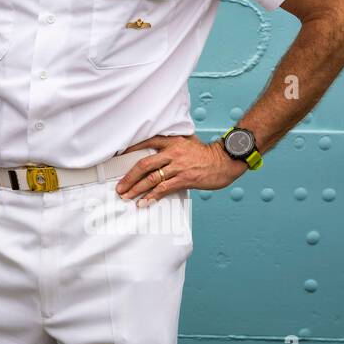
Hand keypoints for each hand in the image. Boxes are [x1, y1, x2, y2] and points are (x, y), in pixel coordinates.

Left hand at [114, 134, 247, 206]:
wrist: (225, 160)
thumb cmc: (205, 154)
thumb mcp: (187, 142)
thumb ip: (171, 146)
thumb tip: (154, 156)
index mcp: (171, 141)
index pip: (145, 143)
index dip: (130, 150)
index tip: (117, 158)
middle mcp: (172, 152)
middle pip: (143, 165)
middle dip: (129, 178)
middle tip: (119, 187)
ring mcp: (178, 166)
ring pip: (151, 178)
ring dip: (136, 189)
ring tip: (127, 196)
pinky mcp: (185, 179)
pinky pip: (164, 188)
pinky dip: (152, 196)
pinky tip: (144, 202)